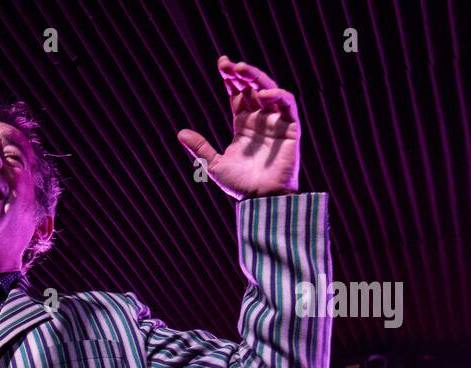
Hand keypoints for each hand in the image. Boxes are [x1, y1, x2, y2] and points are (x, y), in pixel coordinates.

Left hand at [178, 55, 300, 199]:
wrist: (262, 200)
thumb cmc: (240, 185)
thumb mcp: (214, 165)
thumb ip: (200, 148)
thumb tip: (180, 133)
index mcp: (243, 124)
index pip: (238, 94)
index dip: (230, 79)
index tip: (221, 64)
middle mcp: (260, 119)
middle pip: (252, 88)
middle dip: (241, 74)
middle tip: (228, 64)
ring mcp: (275, 122)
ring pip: (270, 90)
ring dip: (257, 78)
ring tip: (241, 69)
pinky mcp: (290, 127)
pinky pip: (287, 104)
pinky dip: (277, 96)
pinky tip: (262, 94)